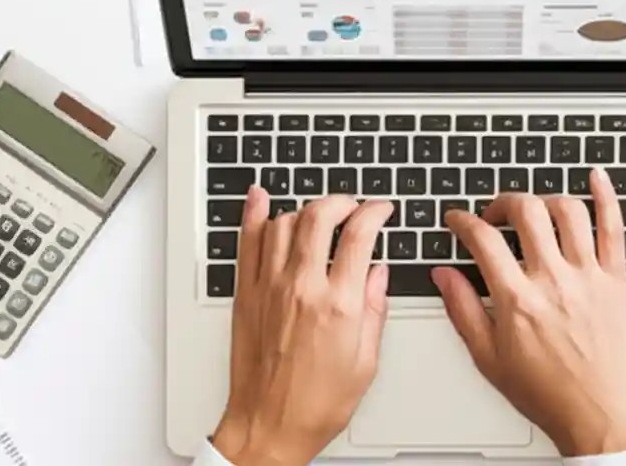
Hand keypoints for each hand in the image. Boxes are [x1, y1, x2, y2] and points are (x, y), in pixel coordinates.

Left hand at [212, 188, 391, 465]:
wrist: (268, 427)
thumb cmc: (315, 405)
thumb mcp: (365, 362)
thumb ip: (374, 309)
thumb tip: (378, 274)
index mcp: (338, 306)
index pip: (359, 235)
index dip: (374, 212)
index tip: (380, 209)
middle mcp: (302, 289)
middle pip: (319, 216)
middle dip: (341, 201)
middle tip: (352, 206)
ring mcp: (269, 288)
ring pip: (284, 223)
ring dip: (305, 210)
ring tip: (318, 216)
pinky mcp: (245, 295)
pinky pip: (247, 242)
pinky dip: (253, 214)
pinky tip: (260, 199)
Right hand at [434, 167, 625, 456]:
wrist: (601, 417)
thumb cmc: (549, 394)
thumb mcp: (489, 358)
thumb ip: (463, 310)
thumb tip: (444, 276)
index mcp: (518, 300)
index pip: (483, 239)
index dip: (463, 221)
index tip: (457, 220)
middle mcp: (554, 280)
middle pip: (525, 212)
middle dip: (502, 203)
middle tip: (495, 215)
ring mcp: (589, 276)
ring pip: (567, 211)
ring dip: (544, 200)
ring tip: (534, 211)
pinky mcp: (616, 280)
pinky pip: (615, 228)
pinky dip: (607, 197)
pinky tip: (597, 178)